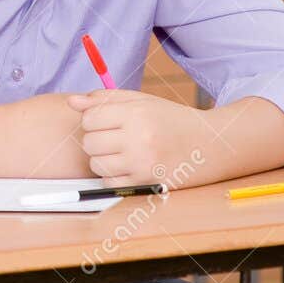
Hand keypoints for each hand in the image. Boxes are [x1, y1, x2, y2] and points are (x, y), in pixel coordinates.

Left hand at [68, 89, 207, 185]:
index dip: (93, 120)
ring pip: (96, 164)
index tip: (105, 121)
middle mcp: (138, 138)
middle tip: (113, 137)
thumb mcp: (142, 101)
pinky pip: (110, 182)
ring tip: (120, 151)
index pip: (89, 118)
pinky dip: (112, 176)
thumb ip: (104, 99)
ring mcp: (142, 163)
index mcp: (136, 113)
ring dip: (102, 159)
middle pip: (89, 142)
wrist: (211, 144)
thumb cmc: (172, 120)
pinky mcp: (147, 183)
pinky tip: (127, 166)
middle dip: (96, 139)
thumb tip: (72, 102)